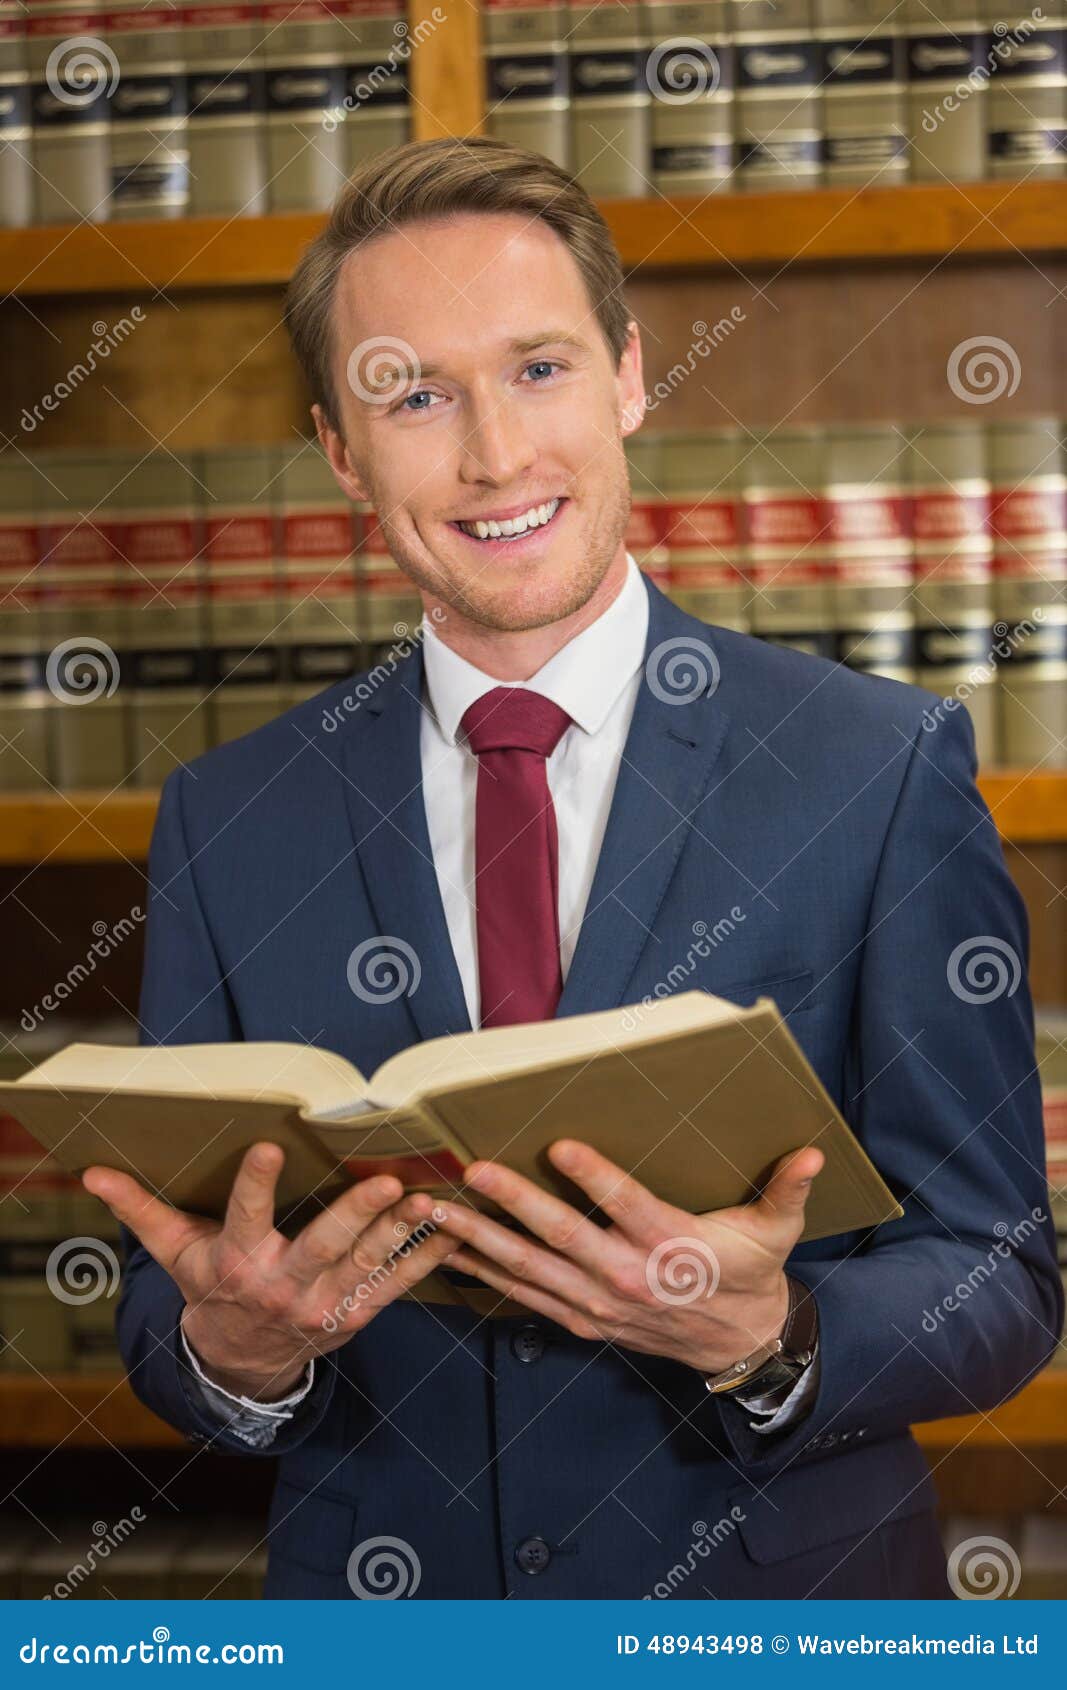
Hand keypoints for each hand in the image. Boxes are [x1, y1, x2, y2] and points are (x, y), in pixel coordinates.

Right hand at [82, 1143, 458, 1399]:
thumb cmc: (210, 1288)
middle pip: (324, 1246)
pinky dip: (426, 1258)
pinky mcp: (358, 1314)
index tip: (270, 1146)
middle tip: (385, 1180)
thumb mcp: (174, 1253)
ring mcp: (325, 1304)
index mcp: (237, 1263)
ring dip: (402, 1232)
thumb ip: (141, 1210)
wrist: (240, 1362)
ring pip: (369, 1264)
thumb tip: (91, 1171)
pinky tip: (452, 1227)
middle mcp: (284, 1285)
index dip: (256, 1184)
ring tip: (429, 1198)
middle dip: (356, 1214)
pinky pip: (397, 1286)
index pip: (246, 1217)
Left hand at [409, 1140, 823, 1374]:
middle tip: (472, 1170)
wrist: (740, 1346)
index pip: (627, 1206)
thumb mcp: (776, 1231)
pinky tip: (451, 1251)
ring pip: (531, 1269)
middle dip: (512, 1203)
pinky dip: (487, 1276)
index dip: (594, 1176)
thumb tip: (812, 1151)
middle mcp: (629, 1276)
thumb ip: (787, 1189)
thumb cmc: (751, 1273)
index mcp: (673, 1246)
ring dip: (480, 1238)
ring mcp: (600, 1303)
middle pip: (562, 1236)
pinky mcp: (584, 1320)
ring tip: (436, 1210)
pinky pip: (526, 1297)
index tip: (559, 1143)